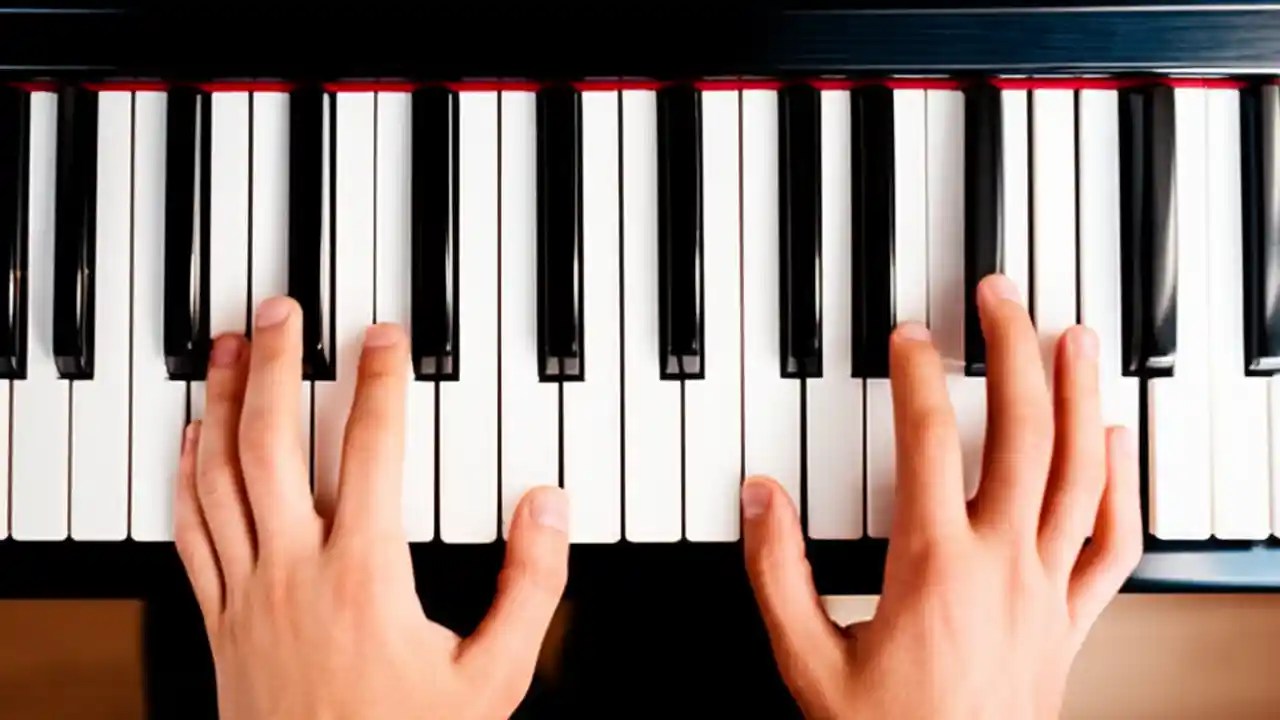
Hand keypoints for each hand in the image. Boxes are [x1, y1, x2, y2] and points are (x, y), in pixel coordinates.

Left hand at [174, 296, 569, 719]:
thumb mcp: (494, 678)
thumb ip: (530, 587)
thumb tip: (547, 508)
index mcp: (364, 576)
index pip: (370, 451)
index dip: (378, 382)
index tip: (382, 335)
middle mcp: (294, 572)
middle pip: (269, 444)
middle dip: (272, 365)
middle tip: (279, 311)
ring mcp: (247, 595)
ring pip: (217, 477)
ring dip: (218, 404)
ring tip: (224, 349)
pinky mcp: (219, 621)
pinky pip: (188, 533)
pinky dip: (184, 476)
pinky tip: (189, 440)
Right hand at [741, 274, 1142, 719]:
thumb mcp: (807, 661)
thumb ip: (778, 573)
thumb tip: (759, 497)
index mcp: (933, 566)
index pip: (925, 442)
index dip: (916, 377)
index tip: (909, 337)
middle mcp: (1001, 565)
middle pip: (1021, 434)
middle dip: (1012, 352)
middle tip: (1002, 298)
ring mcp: (1046, 589)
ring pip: (1079, 473)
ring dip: (1078, 397)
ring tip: (1072, 339)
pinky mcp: (1073, 618)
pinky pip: (1114, 542)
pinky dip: (1119, 484)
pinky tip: (1112, 442)